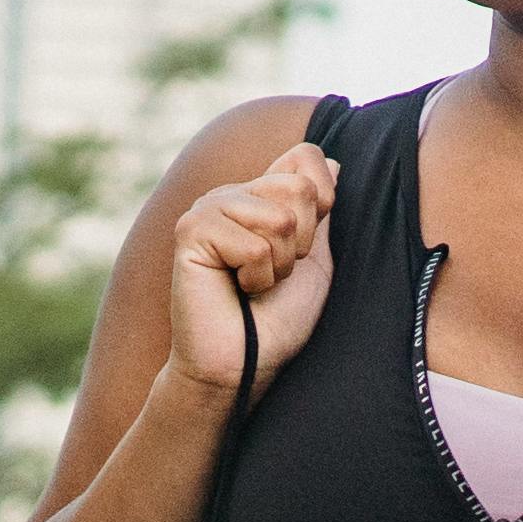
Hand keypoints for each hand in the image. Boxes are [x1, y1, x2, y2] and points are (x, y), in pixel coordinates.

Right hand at [166, 140, 336, 403]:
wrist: (243, 365)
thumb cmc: (277, 320)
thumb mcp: (315, 260)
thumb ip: (321, 212)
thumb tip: (331, 161)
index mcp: (259, 195)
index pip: (307, 156)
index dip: (323, 200)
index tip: (305, 246)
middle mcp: (232, 194)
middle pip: (300, 188)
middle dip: (302, 244)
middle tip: (274, 272)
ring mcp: (208, 209)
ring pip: (280, 218)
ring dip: (279, 264)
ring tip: (253, 283)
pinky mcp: (191, 232)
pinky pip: (253, 245)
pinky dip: (257, 278)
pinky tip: (235, 290)